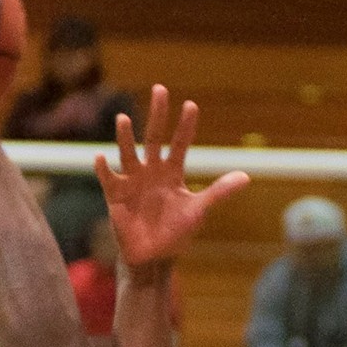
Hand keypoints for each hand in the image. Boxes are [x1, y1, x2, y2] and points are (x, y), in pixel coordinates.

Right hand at [95, 84, 247, 266]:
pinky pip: (108, 179)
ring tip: (122, 118)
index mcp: (172, 172)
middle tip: (160, 89)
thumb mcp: (198, 210)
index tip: (191, 105)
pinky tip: (100, 158)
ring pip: (128, 153)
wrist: (153, 257)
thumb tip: (246, 176)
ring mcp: (132, 182)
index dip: (186, 126)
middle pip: (154, 137)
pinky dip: (103, 170)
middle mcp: (151, 171)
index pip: (180, 144)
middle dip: (157, 115)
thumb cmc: (175, 233)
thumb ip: (218, 192)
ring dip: (125, 137)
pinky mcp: (116, 197)